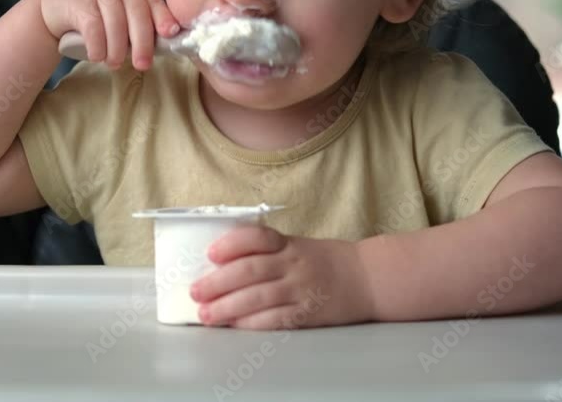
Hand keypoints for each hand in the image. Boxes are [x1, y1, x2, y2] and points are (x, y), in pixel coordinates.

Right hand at [37, 0, 179, 70]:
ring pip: (115, 20)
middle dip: (142, 41)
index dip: (164, 18)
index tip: (170, 34)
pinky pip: (93, 26)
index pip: (156, 4)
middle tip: (142, 65)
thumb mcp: (122, 29)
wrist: (57, 12)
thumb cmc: (97, 25)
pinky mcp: (80, 2)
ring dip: (116, 47)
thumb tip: (163, 52)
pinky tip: (96, 56)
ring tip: (113, 63)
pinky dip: (97, 46)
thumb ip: (140, 35)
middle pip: (137, 13)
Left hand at [190, 225, 373, 329]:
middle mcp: (293, 264)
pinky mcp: (308, 313)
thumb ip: (264, 253)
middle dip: (217, 283)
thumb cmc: (323, 260)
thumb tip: (219, 266)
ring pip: (258, 298)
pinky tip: (235, 325)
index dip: (231, 244)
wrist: (366, 278)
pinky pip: (276, 319)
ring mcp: (301, 289)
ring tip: (206, 314)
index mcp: (288, 244)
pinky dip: (252, 323)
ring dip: (227, 307)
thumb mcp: (296, 246)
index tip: (210, 253)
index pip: (256, 237)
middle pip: (250, 271)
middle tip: (195, 292)